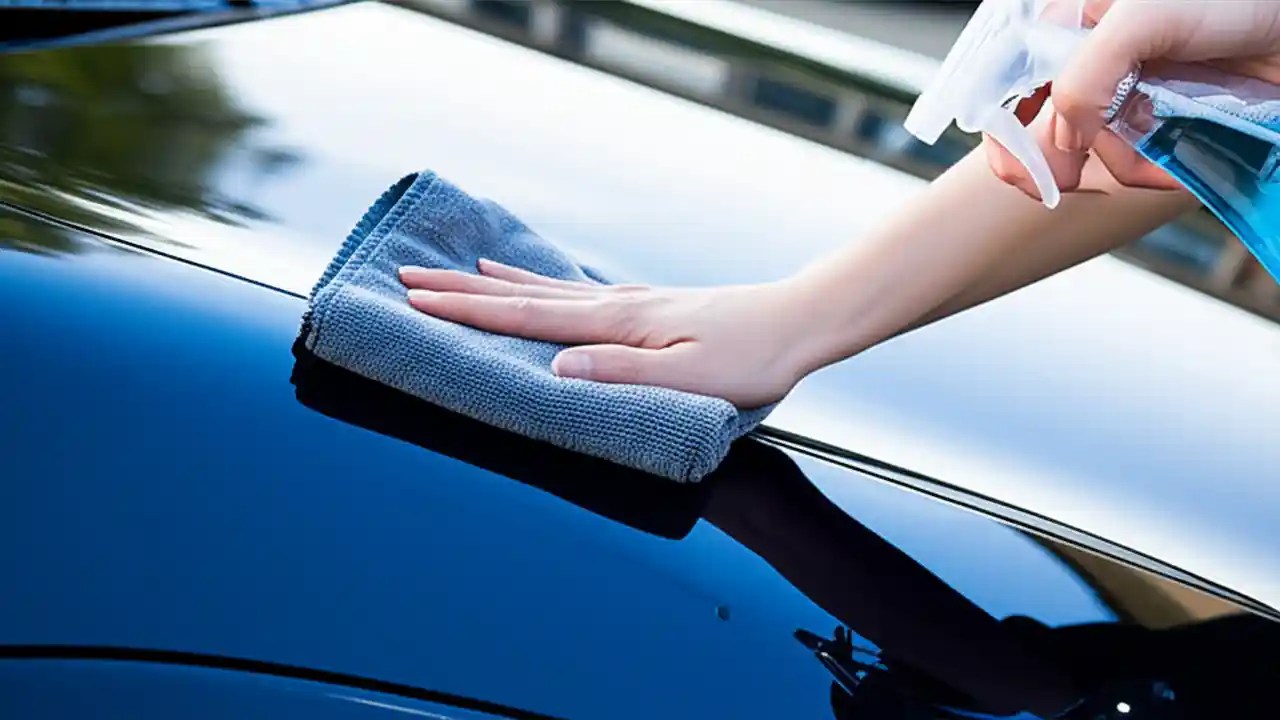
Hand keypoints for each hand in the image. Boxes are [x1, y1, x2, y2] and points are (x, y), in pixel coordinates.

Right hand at [399, 260, 820, 408]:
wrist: (799, 321)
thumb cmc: (751, 359)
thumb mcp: (688, 379)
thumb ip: (620, 375)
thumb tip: (554, 369)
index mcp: (618, 325)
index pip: (526, 316)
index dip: (469, 310)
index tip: (418, 298)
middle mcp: (617, 306)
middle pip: (524, 295)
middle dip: (464, 290)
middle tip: (412, 276)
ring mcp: (632, 303)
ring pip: (549, 290)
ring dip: (500, 283)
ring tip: (465, 270)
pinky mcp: (649, 308)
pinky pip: (579, 293)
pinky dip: (547, 284)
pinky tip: (543, 283)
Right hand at [987, 0, 1279, 198]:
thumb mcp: (1145, 17)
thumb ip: (1085, 74)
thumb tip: (1060, 137)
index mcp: (1074, 20)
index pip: (1007, 76)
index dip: (1002, 124)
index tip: (1016, 164)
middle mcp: (1093, 56)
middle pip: (1038, 122)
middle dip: (1050, 159)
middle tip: (1062, 182)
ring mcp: (1126, 91)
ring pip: (1087, 150)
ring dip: (1116, 164)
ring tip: (1154, 150)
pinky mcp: (1161, 120)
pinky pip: (1133, 163)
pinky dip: (1149, 173)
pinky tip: (1172, 162)